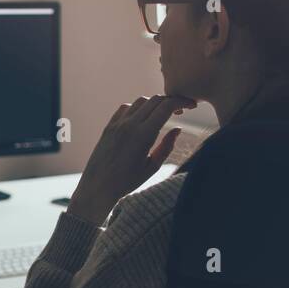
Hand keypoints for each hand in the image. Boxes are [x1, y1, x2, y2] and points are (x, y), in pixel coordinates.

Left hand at [67, 95, 195, 224]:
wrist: (97, 187)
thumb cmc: (127, 182)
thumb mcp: (152, 167)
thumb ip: (166, 146)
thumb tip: (178, 129)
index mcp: (143, 135)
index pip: (166, 106)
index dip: (181, 102)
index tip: (190, 106)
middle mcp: (130, 125)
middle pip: (155, 100)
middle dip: (171, 101)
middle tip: (180, 111)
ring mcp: (117, 124)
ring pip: (141, 101)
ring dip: (155, 103)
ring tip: (162, 114)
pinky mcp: (109, 126)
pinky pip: (125, 107)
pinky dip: (138, 108)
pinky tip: (142, 118)